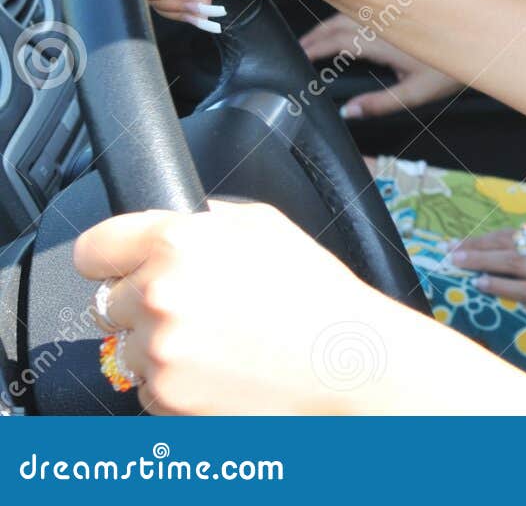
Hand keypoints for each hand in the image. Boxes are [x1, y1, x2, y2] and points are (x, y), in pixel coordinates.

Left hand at [75, 202, 434, 413]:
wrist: (343, 360)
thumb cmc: (315, 292)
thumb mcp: (266, 224)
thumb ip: (206, 219)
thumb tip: (173, 222)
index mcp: (179, 243)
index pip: (93, 247)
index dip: (111, 256)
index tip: (121, 265)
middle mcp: (158, 294)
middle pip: (108, 300)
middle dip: (145, 302)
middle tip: (199, 306)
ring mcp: (158, 350)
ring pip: (128, 345)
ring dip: (161, 344)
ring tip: (219, 340)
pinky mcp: (164, 395)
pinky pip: (147, 384)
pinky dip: (175, 379)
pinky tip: (221, 367)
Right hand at [300, 14, 463, 117]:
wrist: (482, 34)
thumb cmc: (453, 66)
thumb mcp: (416, 92)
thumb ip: (380, 104)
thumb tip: (350, 112)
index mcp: (381, 41)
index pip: (338, 42)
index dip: (315, 48)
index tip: (298, 56)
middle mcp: (382, 21)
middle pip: (337, 23)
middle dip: (315, 35)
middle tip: (298, 47)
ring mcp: (390, 11)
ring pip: (349, 12)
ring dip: (328, 23)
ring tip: (315, 36)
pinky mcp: (400, 6)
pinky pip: (364, 6)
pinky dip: (347, 15)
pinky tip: (347, 23)